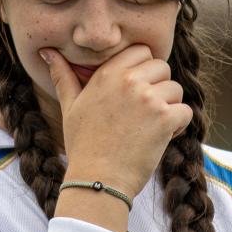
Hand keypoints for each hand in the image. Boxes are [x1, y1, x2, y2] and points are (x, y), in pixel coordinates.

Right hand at [43, 45, 189, 198]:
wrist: (97, 180)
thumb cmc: (83, 145)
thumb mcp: (69, 106)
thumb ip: (63, 75)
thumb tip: (47, 51)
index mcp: (108, 73)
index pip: (141, 51)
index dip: (143, 69)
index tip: (136, 90)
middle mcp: (129, 81)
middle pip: (162, 67)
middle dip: (159, 87)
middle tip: (143, 112)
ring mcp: (148, 99)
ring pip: (176, 89)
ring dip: (169, 107)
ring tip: (150, 126)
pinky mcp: (164, 119)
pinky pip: (185, 111)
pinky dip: (178, 125)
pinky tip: (160, 137)